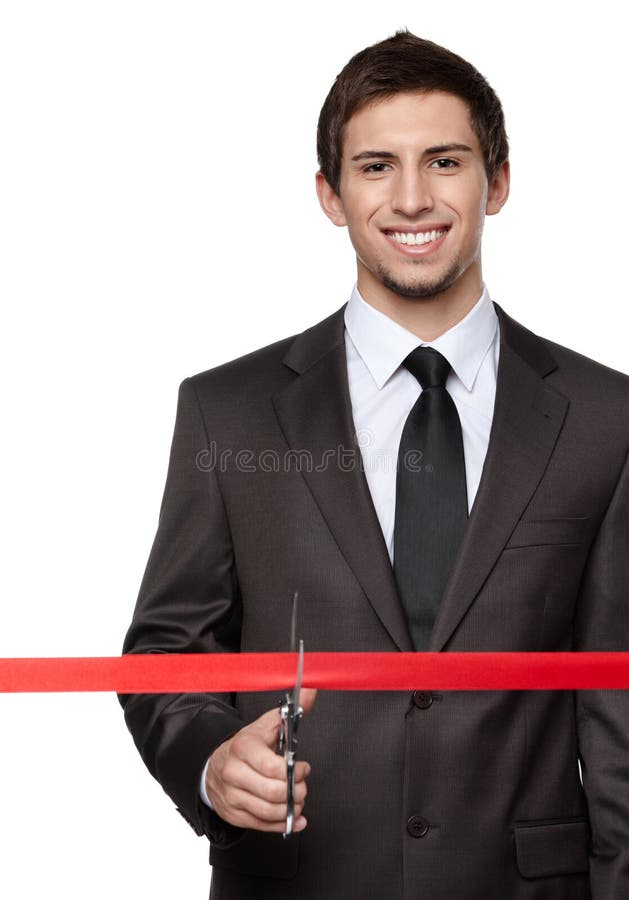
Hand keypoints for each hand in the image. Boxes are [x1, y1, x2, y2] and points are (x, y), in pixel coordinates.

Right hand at [205, 688, 316, 831]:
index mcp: (243, 748)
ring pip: (268, 812)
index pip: (272, 767)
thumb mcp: (265, 725)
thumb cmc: (245, 746)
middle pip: (272, 792)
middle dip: (295, 792)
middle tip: (302, 787)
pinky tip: (294, 819)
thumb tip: (311, 690)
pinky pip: (262, 826)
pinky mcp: (233, 814)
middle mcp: (233, 773)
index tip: (304, 768)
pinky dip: (283, 825)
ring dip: (290, 809)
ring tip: (297, 800)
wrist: (214, 765)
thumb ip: (290, 711)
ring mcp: (232, 796)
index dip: (295, 771)